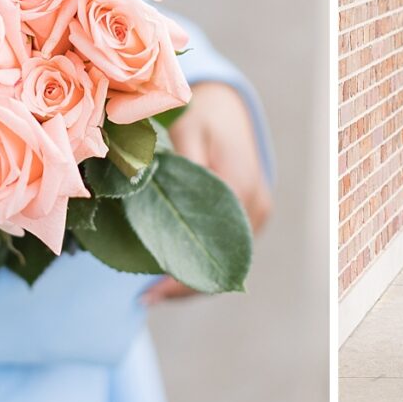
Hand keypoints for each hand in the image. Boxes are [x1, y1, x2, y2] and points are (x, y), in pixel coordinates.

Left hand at [140, 81, 272, 304]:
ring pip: (230, 261)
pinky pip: (229, 248)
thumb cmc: (201, 112)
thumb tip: (152, 199)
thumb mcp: (185, 129)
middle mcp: (255, 205)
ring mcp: (257, 211)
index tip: (148, 292)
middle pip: (226, 263)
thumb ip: (176, 166)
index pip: (212, 247)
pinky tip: (173, 272)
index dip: (181, 275)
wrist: (228, 103)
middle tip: (145, 298)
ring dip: (194, 278)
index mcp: (239, 186)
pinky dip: (204, 262)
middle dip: (185, 285)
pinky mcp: (252, 213)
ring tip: (154, 293)